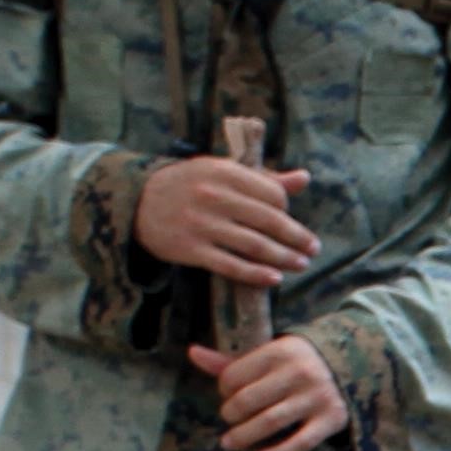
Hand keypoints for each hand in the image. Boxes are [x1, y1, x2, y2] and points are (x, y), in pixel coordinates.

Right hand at [137, 154, 318, 283]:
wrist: (138, 202)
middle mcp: (213, 196)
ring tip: (301, 264)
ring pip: (254, 245)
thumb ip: (263, 178)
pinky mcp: (191, 249)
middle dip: (296, 238)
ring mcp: (201, 224)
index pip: (272, 195)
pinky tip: (275, 278)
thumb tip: (304, 178)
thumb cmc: (190, 186)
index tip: (292, 222)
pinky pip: (231, 265)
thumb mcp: (222, 172)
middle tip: (313, 249)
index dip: (287, 211)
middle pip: (269, 221)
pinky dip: (256, 274)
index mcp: (224, 172)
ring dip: (284, 258)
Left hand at [191, 333, 348, 450]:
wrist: (347, 369)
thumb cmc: (293, 365)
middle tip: (230, 420)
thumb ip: (230, 361)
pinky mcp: (331, 419)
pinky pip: (300, 443)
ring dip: (244, 437)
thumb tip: (192, 353)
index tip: (228, 397)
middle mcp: (299, 372)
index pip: (235, 377)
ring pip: (270, 423)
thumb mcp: (265, 358)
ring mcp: (316, 396)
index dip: (223, 390)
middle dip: (231, 415)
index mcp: (279, 351)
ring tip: (230, 443)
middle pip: (248, 401)